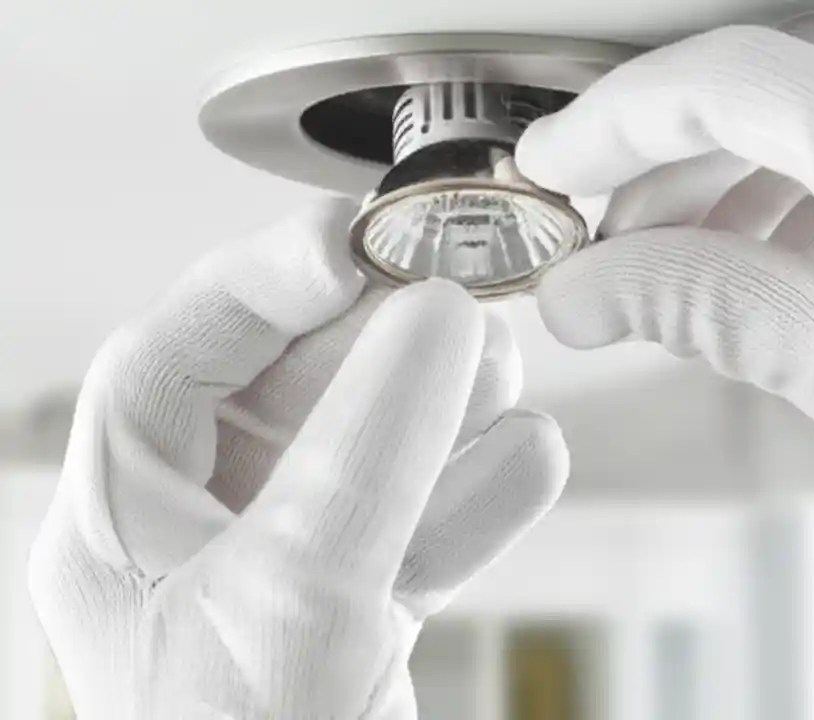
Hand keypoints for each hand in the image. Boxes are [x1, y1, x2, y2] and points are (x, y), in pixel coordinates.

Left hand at [27, 199, 567, 718]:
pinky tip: (525, 464)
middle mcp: (205, 526)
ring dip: (443, 405)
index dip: (265, 278)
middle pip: (295, 382)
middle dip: (384, 344)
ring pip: (372, 443)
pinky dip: (479, 488)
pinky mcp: (365, 604)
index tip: (358, 241)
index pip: (180, 349)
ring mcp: (291, 564)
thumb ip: (369, 451)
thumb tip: (434, 321)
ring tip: (499, 377)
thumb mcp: (298, 595)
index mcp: (128, 514)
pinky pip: (425, 517)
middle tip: (460, 299)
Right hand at [516, 16, 813, 615]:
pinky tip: (800, 243)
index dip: (618, 122)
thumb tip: (595, 291)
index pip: (725, 83)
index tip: (559, 160)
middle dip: (682, 165)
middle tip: (619, 239)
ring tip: (703, 259)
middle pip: (781, 92)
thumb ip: (704, 305)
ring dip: (759, 176)